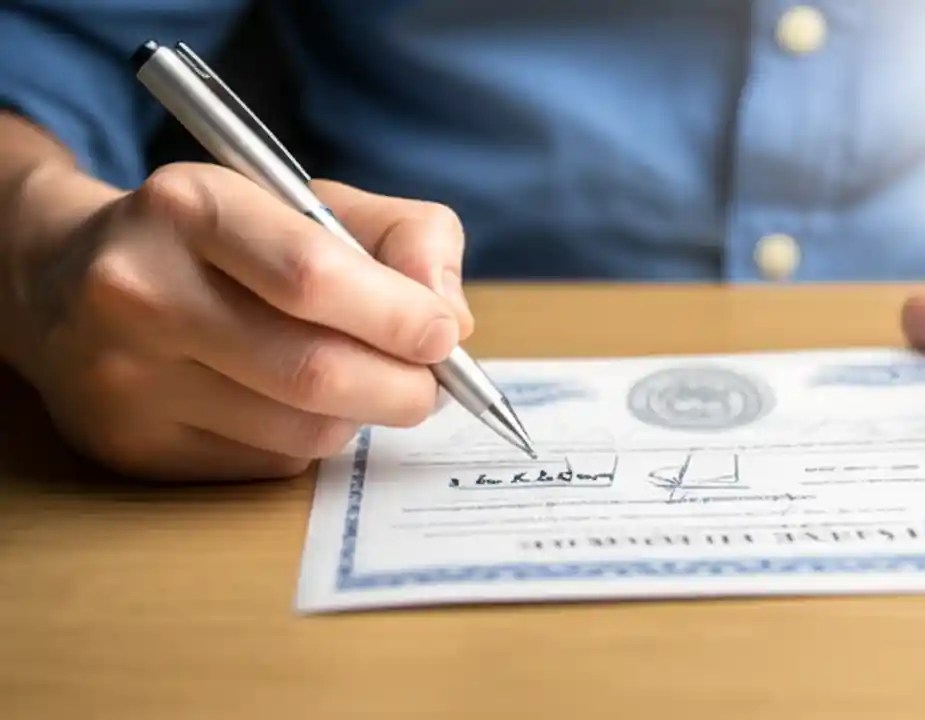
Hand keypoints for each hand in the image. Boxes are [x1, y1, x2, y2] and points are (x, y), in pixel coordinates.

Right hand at [7, 163, 471, 479]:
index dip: (399, 316)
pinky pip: (270, 465)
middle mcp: (141, 291)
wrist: (69, 284)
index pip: (314, 276)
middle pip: (314, 371)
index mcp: (189, 207)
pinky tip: (292, 405)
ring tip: (363, 384)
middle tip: (430, 385)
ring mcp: (128, 379)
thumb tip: (451, 320)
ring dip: (360, 417)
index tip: (443, 335)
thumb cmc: (224, 243)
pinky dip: (310, 440)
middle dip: (402, 387)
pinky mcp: (134, 448)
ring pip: (301, 430)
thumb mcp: (310, 204)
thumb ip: (405, 237)